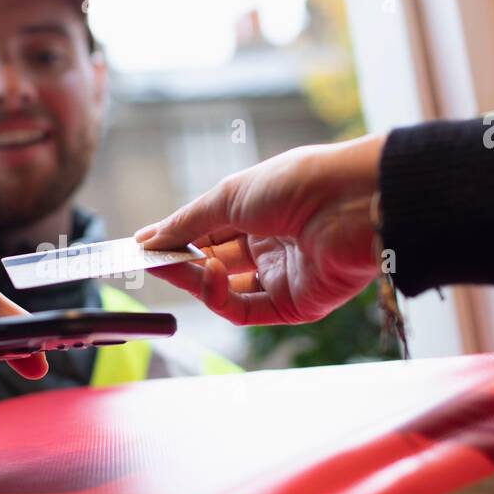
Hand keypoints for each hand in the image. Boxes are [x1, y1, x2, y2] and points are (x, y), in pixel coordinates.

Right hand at [135, 133, 384, 324]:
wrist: (351, 202)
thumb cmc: (296, 183)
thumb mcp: (229, 195)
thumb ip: (186, 223)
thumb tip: (147, 238)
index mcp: (259, 213)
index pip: (207, 235)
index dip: (175, 241)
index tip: (141, 248)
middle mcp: (271, 247)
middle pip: (212, 264)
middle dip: (179, 263)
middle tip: (150, 262)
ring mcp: (283, 277)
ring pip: (225, 291)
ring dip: (197, 281)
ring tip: (180, 266)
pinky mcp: (295, 305)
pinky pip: (247, 310)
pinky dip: (220, 298)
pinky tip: (210, 276)